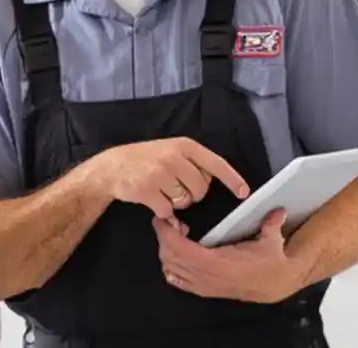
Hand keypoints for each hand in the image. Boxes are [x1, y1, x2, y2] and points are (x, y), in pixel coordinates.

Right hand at [96, 137, 250, 219]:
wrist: (113, 166)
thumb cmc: (148, 159)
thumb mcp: (172, 150)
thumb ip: (193, 163)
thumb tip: (212, 183)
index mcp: (185, 146)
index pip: (216, 163)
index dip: (232, 179)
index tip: (244, 192)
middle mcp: (174, 157)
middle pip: (201, 189)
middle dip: (193, 194)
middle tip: (177, 187)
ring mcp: (159, 173)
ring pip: (185, 201)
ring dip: (177, 202)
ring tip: (162, 190)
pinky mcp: (146, 190)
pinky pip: (168, 210)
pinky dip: (163, 211)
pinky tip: (153, 199)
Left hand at [154, 209, 305, 303]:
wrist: (274, 284)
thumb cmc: (270, 262)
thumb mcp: (272, 240)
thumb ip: (271, 222)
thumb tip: (277, 208)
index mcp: (218, 264)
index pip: (181, 250)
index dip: (167, 234)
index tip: (165, 219)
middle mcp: (206, 277)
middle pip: (170, 259)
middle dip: (164, 239)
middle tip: (170, 221)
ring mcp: (203, 286)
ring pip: (171, 270)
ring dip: (167, 252)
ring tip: (174, 235)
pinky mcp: (204, 290)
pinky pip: (178, 281)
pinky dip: (171, 267)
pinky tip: (176, 255)